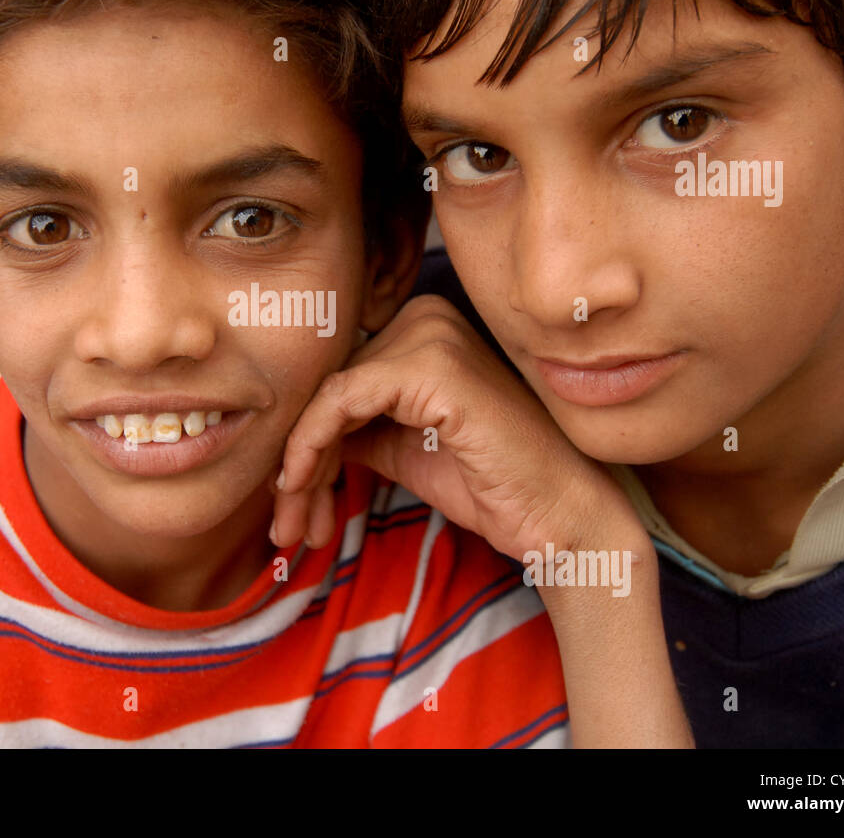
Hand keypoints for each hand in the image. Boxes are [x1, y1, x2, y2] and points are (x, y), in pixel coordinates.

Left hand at [272, 295, 639, 558]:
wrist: (558, 514)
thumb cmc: (492, 483)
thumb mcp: (401, 447)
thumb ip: (352, 428)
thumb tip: (292, 437)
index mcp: (422, 328)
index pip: (338, 379)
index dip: (304, 443)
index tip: (289, 502)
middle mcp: (425, 316)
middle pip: (327, 388)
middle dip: (299, 463)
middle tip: (285, 525)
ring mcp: (431, 334)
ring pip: (326, 397)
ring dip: (300, 466)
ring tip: (293, 526)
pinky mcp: (432, 365)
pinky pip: (341, 400)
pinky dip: (311, 445)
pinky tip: (301, 486)